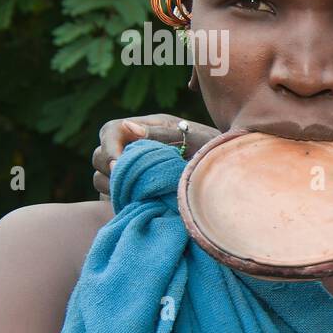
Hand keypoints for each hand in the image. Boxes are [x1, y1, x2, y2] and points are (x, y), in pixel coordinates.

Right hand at [93, 114, 219, 198]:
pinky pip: (111, 197)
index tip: (119, 166)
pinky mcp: (134, 192)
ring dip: (113, 187)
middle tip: (130, 185)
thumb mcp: (196, 139)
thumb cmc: (218, 154)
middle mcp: (136, 147)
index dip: (110, 147)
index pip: (110, 131)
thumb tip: (127, 127)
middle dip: (109, 169)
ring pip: (100, 178)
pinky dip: (119, 201)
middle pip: (99, 155)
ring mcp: (133, 171)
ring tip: (138, 196)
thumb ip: (162, 134)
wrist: (233, 180)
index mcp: (148, 128)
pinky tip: (139, 205)